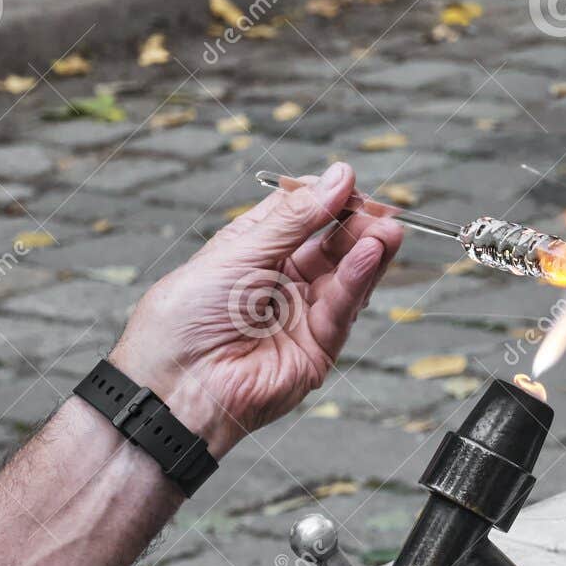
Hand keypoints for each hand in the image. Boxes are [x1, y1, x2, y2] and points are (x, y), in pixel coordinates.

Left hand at [109, 163, 403, 453]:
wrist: (177, 388)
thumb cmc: (185, 319)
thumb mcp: (238, 254)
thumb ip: (294, 219)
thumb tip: (339, 177)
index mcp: (251, 251)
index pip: (300, 214)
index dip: (325, 197)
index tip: (347, 182)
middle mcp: (279, 281)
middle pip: (330, 245)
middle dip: (357, 225)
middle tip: (381, 210)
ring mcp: (301, 316)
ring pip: (344, 277)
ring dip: (368, 252)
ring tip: (388, 230)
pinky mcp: (318, 349)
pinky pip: (342, 309)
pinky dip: (359, 281)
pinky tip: (370, 256)